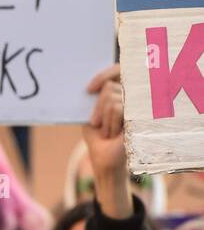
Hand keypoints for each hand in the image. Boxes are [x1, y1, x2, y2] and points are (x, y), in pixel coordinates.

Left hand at [83, 64, 131, 218]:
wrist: (105, 159)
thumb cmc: (98, 135)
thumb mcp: (92, 112)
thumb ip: (95, 95)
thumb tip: (90, 80)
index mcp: (123, 93)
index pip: (118, 71)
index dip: (103, 75)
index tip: (88, 90)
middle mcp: (134, 98)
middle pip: (108, 87)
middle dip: (97, 107)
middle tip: (98, 124)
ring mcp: (139, 107)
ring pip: (110, 97)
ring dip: (103, 117)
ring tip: (108, 131)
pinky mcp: (141, 117)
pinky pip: (117, 108)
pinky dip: (109, 122)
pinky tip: (113, 133)